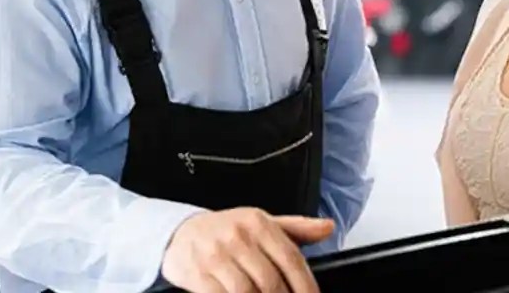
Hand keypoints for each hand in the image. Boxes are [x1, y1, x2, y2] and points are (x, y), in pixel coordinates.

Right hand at [161, 207, 333, 292]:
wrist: (180, 232)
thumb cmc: (227, 230)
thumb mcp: (261, 223)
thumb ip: (296, 229)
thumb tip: (328, 228)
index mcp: (258, 223)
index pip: (290, 258)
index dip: (306, 285)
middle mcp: (237, 236)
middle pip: (270, 280)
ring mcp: (215, 255)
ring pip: (246, 291)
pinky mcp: (196, 272)